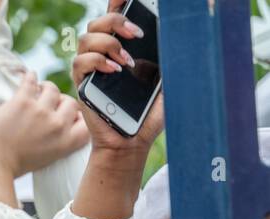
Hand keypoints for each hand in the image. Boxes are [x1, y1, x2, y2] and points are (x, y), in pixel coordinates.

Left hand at [0, 73, 87, 177]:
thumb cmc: (14, 165)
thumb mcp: (47, 158)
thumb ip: (59, 141)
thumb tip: (65, 121)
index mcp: (67, 142)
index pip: (87, 121)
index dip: (79, 115)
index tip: (69, 114)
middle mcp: (58, 125)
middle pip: (71, 102)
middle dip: (61, 102)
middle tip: (49, 103)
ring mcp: (41, 112)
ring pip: (52, 89)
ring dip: (45, 88)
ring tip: (37, 90)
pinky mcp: (22, 102)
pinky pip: (31, 81)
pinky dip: (30, 77)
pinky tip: (29, 76)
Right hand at [72, 0, 164, 150]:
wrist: (133, 139)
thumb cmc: (151, 110)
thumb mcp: (170, 74)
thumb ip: (175, 48)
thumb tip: (204, 15)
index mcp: (123, 46)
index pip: (116, 14)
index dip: (118, 1)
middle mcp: (103, 54)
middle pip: (98, 21)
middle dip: (116, 21)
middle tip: (137, 34)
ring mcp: (91, 68)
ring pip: (86, 37)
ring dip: (108, 43)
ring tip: (128, 62)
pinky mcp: (82, 84)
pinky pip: (80, 61)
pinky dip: (97, 61)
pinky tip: (115, 70)